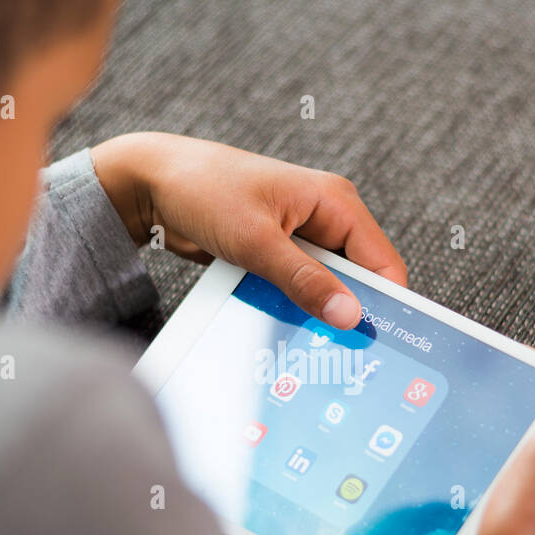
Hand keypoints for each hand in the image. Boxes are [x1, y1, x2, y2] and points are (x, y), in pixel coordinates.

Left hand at [89, 132, 406, 327]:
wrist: (150, 182)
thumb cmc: (202, 190)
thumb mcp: (256, 241)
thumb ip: (304, 280)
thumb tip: (348, 315)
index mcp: (335, 202)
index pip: (383, 263)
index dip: (384, 304)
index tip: (374, 343)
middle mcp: (325, 217)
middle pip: (357, 279)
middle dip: (347, 312)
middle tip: (336, 353)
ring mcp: (301, 236)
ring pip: (326, 287)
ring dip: (314, 311)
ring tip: (305, 342)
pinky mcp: (278, 251)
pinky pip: (298, 287)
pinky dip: (291, 306)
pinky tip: (280, 325)